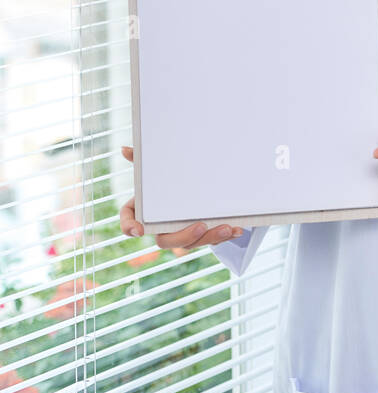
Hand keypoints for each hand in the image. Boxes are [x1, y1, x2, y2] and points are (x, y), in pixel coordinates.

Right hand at [118, 145, 244, 250]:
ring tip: (226, 227)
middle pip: (164, 240)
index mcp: (143, 212)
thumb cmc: (166, 181)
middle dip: (183, 236)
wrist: (191, 187)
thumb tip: (124, 149)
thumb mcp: (156, 169)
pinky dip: (224, 236)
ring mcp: (180, 235)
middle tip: (200, 226)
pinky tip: (237, 229)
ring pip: (191, 243)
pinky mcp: (199, 236)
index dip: (130, 227)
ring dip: (210, 237)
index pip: (128, 222)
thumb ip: (141, 159)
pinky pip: (210, 241)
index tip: (138, 229)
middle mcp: (160, 228)